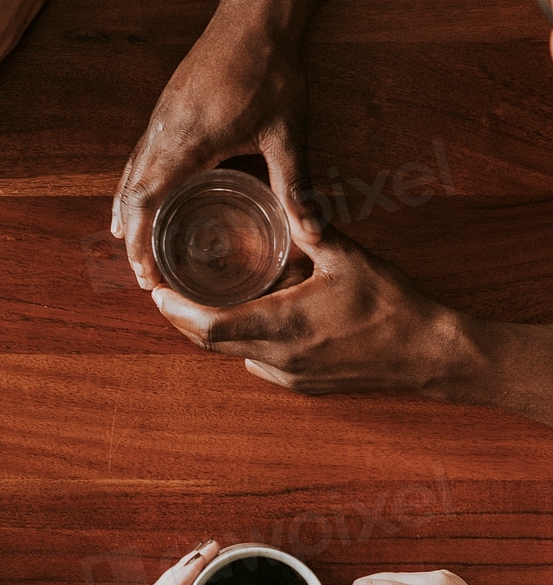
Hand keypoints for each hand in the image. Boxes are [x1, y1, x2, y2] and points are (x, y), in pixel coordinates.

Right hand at [112, 0, 314, 288]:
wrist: (256, 14)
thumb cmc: (272, 69)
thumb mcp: (287, 132)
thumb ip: (295, 185)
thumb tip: (314, 232)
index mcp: (188, 142)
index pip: (147, 201)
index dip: (141, 242)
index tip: (146, 275)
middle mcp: (164, 132)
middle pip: (131, 194)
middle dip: (132, 239)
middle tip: (144, 276)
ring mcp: (161, 118)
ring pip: (131, 175)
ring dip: (129, 214)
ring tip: (135, 248)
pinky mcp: (166, 109)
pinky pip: (140, 157)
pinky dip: (135, 187)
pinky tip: (143, 200)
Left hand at [152, 224, 466, 397]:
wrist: (427, 353)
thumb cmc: (390, 304)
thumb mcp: (347, 257)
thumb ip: (310, 229)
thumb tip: (288, 200)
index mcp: (282, 324)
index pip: (210, 325)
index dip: (177, 311)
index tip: (158, 293)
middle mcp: (278, 356)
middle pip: (211, 343)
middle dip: (184, 319)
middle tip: (167, 293)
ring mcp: (289, 375)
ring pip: (233, 355)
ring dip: (212, 332)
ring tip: (198, 302)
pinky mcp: (302, 384)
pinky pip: (257, 364)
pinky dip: (242, 343)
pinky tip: (248, 321)